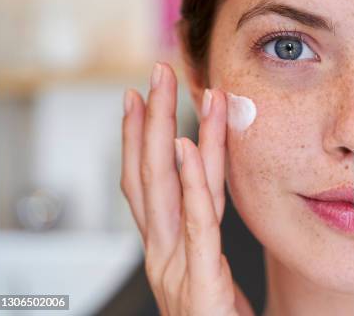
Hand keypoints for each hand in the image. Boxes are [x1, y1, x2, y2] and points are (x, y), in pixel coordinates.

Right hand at [120, 62, 253, 315]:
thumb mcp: (211, 270)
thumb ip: (207, 235)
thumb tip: (209, 199)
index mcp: (169, 245)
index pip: (151, 183)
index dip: (142, 139)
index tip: (143, 100)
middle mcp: (164, 249)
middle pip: (150, 173)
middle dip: (149, 120)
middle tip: (154, 74)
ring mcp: (176, 264)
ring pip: (165, 187)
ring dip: (166, 132)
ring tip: (170, 88)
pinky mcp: (199, 280)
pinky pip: (196, 221)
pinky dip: (191, 181)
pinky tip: (188, 145)